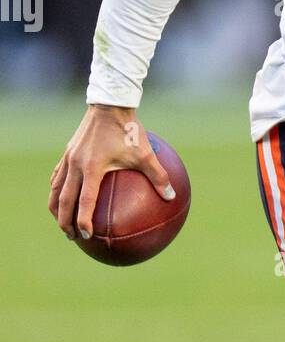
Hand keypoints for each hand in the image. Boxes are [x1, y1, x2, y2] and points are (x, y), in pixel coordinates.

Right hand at [49, 105, 174, 240]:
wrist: (110, 104)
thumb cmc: (129, 130)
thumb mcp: (146, 154)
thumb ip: (158, 176)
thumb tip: (171, 197)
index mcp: (92, 168)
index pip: (84, 201)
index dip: (83, 220)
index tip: (86, 236)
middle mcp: (76, 165)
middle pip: (63, 200)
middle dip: (64, 221)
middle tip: (71, 237)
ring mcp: (69, 158)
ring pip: (56, 189)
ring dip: (56, 208)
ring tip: (62, 221)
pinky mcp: (68, 152)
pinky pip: (58, 176)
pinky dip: (58, 189)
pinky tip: (64, 196)